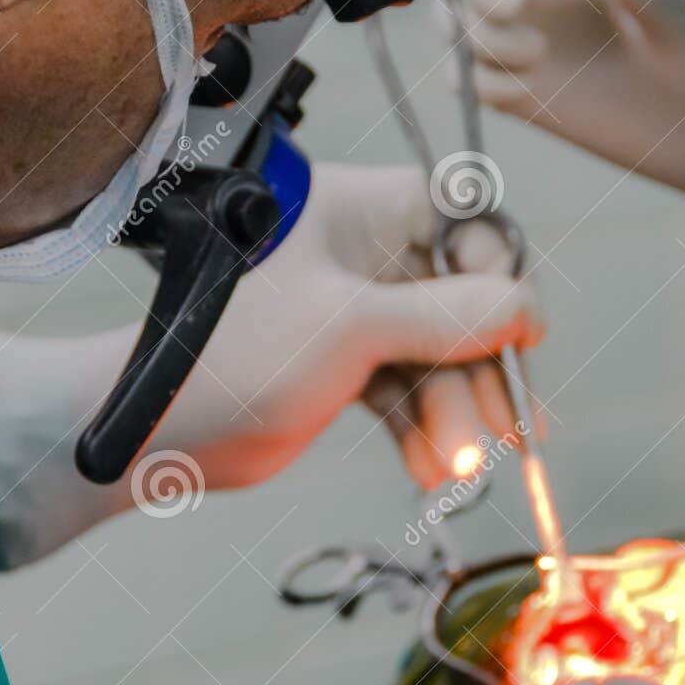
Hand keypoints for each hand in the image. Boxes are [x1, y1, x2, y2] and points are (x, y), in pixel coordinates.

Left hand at [0, 162, 541, 568]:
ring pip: (436, 356)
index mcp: (357, 211)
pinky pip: (406, 392)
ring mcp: (354, 313)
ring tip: (456, 469)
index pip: (461, 219)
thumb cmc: (235, 354)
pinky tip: (431, 473)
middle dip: (479, 372)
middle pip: (459, 300)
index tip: (524, 333)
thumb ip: (445, 317)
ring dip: (454, 414)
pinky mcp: (345, 366)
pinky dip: (423, 430)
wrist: (159, 430)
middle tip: (507, 433)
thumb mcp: (350, 329)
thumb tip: (525, 309)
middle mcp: (361, 254)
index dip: (498, 274)